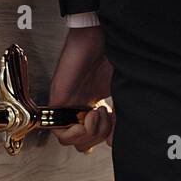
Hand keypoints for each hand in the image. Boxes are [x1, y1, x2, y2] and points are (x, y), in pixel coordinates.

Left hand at [48, 26, 114, 151]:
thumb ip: (121, 118)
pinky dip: (76, 131)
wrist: (100, 37)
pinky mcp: (58, 100)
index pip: (94, 138)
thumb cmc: (112, 56)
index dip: (106, 139)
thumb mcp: (122, 93)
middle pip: (82, 143)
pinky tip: (89, 116)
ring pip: (69, 141)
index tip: (117, 125)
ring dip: (89, 134)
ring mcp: (68, 105)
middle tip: (108, 120)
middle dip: (98, 138)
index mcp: (94, 107)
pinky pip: (58, 130)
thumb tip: (115, 143)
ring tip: (99, 115)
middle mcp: (79, 108)